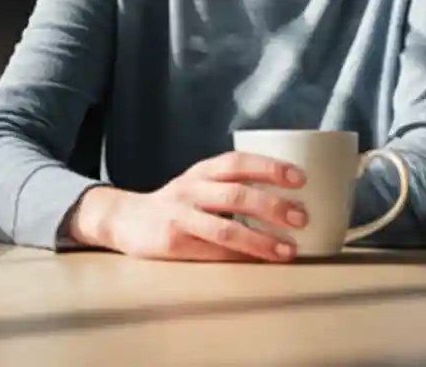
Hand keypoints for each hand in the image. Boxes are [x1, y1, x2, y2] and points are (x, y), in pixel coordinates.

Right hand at [67, 152, 308, 262]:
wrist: (124, 218)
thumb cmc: (173, 204)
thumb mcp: (198, 184)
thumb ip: (230, 185)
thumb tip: (285, 199)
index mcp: (201, 172)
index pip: (238, 163)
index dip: (270, 167)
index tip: (300, 177)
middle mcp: (191, 189)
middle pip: (236, 195)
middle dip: (273, 206)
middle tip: (301, 217)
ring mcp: (180, 216)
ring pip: (225, 228)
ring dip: (261, 239)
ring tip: (287, 250)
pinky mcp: (173, 243)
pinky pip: (211, 252)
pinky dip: (238, 258)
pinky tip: (258, 262)